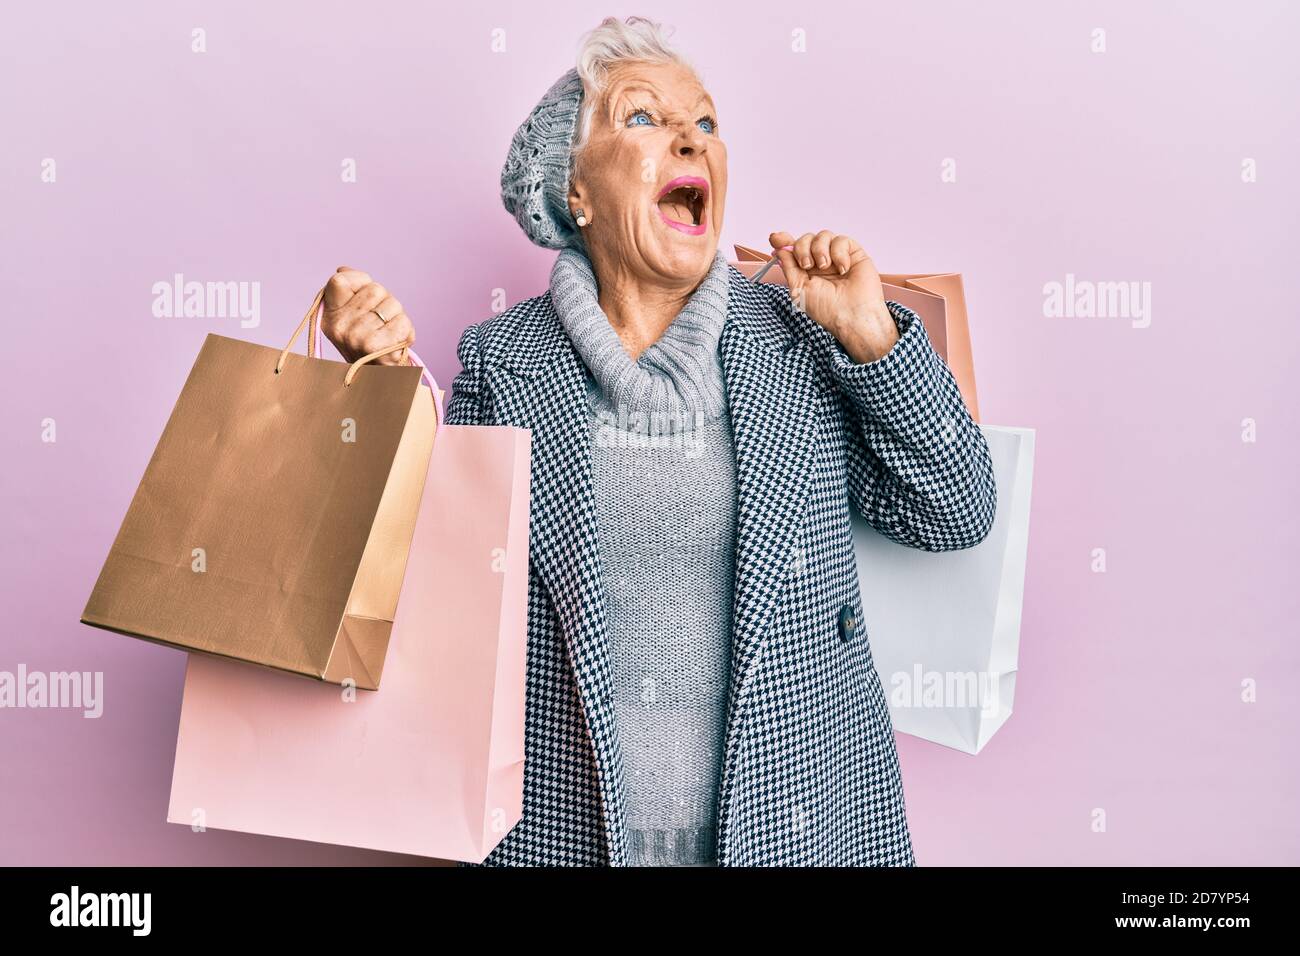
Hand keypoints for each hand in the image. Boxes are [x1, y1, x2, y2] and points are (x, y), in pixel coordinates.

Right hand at [320, 267, 415, 365]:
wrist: (378, 383)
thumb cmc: (367, 346)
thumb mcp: (350, 319)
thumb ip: (348, 292)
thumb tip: (342, 269)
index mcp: (329, 316)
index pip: (339, 280)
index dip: (359, 281)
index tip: (364, 295)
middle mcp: (339, 326)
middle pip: (376, 289)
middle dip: (386, 302)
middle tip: (381, 323)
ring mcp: (356, 337)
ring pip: (393, 304)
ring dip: (398, 316)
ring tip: (389, 334)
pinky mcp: (375, 347)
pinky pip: (403, 322)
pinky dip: (407, 330)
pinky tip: (397, 342)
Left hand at [769, 230, 898, 363]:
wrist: (852, 315)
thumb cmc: (827, 309)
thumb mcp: (799, 290)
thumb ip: (789, 267)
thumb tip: (779, 249)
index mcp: (805, 271)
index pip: (792, 249)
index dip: (783, 240)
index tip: (775, 239)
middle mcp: (820, 262)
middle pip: (805, 239)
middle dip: (802, 248)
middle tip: (806, 265)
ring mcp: (836, 257)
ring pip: (822, 236)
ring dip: (819, 250)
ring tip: (825, 267)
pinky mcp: (853, 253)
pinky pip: (841, 240)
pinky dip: (839, 253)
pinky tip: (842, 269)